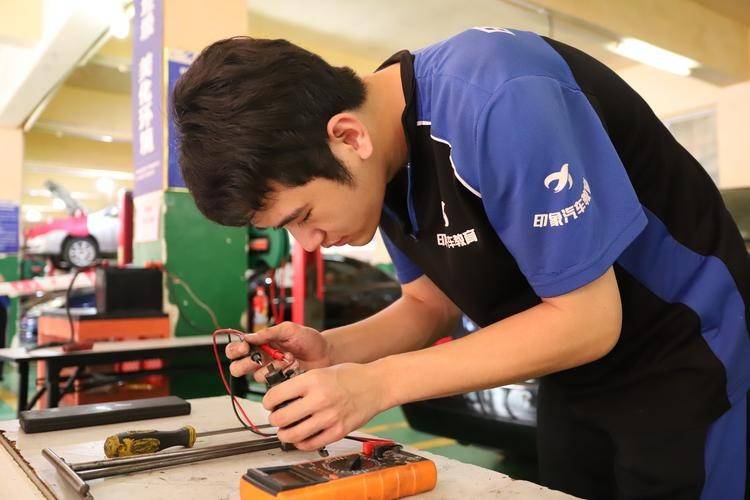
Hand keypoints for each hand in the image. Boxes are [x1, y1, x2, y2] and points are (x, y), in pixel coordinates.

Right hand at [224, 322, 331, 380]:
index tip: (244, 347)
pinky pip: (272, 384)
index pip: (236, 348)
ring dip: (270, 367)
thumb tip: (249, 336)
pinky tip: (292, 367)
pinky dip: (282, 374)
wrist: (326, 353)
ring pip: (256, 376)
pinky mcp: (279, 383)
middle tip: (258, 359)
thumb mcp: (289, 329)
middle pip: (237, 368)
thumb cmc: (308, 339)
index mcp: (260, 343)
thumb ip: (269, 332)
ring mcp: (270, 372)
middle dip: (244, 364)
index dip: (235, 349)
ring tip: (286, 358)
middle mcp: (261, 359)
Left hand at [263, 363, 388, 450]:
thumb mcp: (322, 371)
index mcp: (313, 380)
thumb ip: (302, 384)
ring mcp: (329, 417)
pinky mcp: (338, 431)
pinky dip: (301, 444)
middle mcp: (319, 399)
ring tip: (286, 430)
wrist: (377, 384)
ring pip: (293, 435)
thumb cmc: (351, 376)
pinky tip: (301, 437)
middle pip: (281, 418)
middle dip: (274, 419)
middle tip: (276, 417)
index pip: (276, 395)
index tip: (269, 403)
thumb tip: (280, 398)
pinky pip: (311, 444)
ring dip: (284, 434)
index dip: (267, 401)